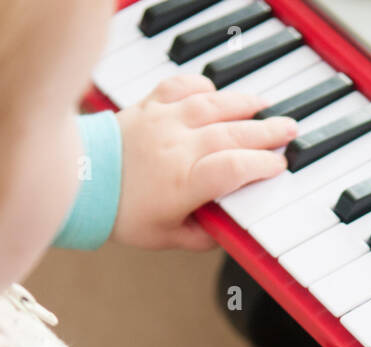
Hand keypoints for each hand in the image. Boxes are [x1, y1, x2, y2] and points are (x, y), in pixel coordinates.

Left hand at [111, 74, 298, 249]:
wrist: (80, 181)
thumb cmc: (119, 212)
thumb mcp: (165, 238)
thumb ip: (201, 236)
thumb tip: (228, 233)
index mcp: (184, 183)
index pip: (234, 168)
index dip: (261, 166)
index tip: (278, 167)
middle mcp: (178, 148)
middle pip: (233, 133)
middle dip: (267, 130)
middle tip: (290, 130)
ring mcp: (164, 122)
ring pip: (214, 105)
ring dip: (244, 103)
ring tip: (266, 105)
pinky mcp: (150, 106)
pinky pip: (182, 86)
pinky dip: (202, 85)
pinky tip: (215, 93)